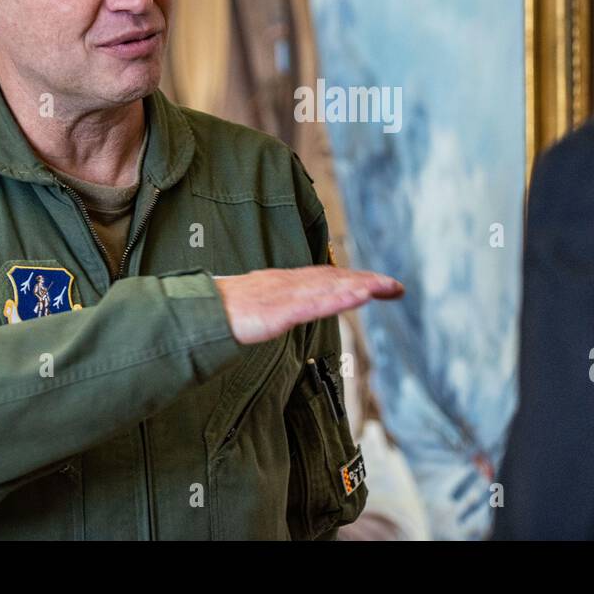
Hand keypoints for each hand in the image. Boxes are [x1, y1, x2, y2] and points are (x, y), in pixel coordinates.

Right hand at [215, 266, 403, 344]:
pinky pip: (317, 302)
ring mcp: (286, 293)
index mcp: (283, 283)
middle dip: (368, 281)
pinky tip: (362, 295)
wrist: (196, 314)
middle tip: (397, 287)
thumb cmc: (221, 313)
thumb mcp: (255, 310)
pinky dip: (342, 297)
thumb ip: (274, 309)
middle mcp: (289, 282)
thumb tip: (282, 314)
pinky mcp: (281, 309)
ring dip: (362, 285)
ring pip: (331, 287)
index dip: (353, 279)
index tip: (378, 285)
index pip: (325, 278)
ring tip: (388, 287)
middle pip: (335, 279)